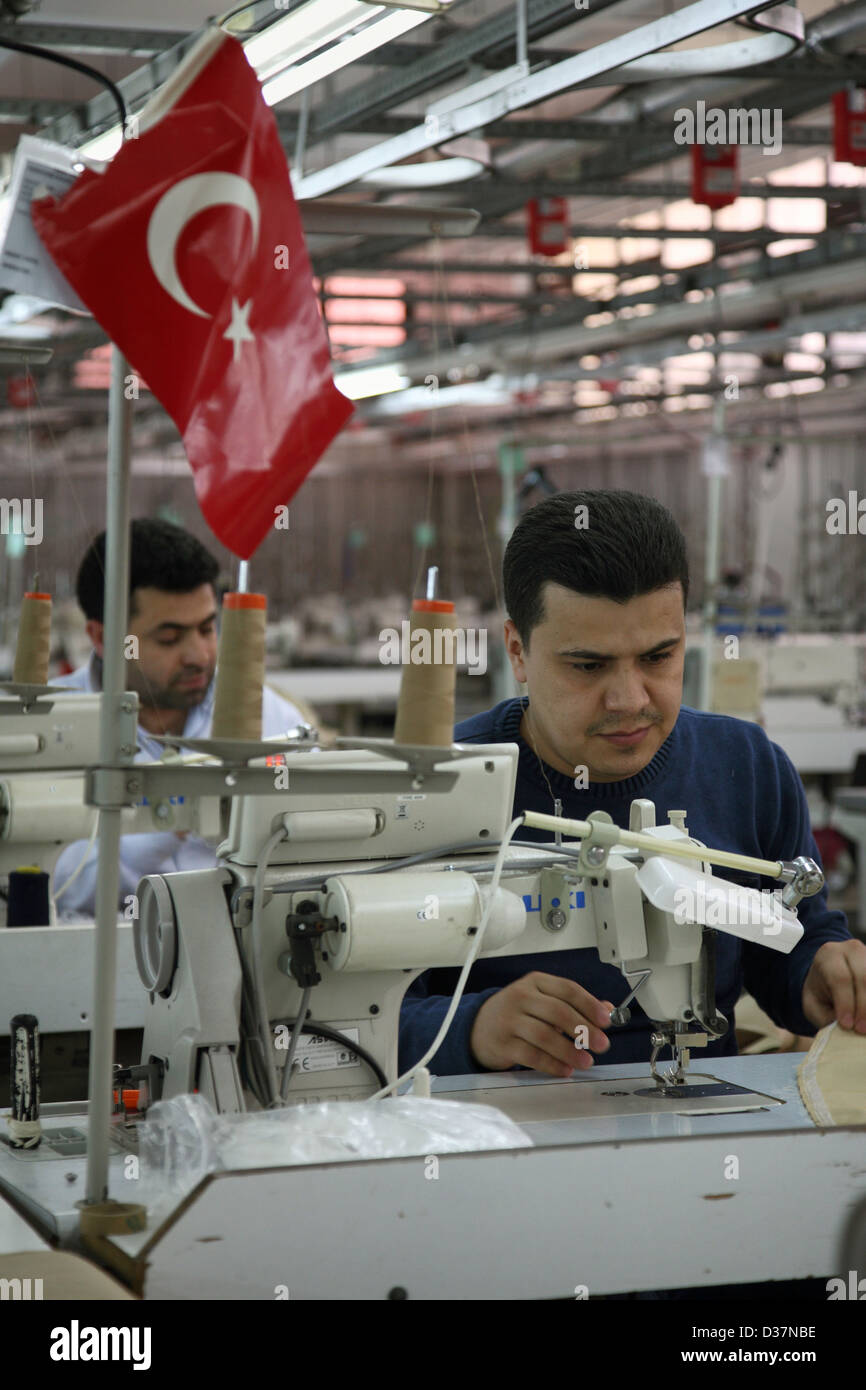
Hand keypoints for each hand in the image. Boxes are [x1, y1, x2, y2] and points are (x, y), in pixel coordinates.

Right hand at [470, 971, 612, 1076]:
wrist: (479, 1026)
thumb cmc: (518, 1012)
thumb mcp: (544, 1000)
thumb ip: (575, 1004)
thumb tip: (608, 1009)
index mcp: (536, 982)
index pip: (567, 989)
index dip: (590, 1005)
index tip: (606, 1020)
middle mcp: (521, 997)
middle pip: (558, 1011)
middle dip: (584, 1029)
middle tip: (601, 1044)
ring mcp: (509, 1019)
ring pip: (544, 1035)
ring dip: (569, 1051)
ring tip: (586, 1061)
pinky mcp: (502, 1043)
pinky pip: (531, 1055)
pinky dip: (551, 1064)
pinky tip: (565, 1069)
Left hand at [802, 939, 865, 1033]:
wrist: (829, 977)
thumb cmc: (820, 993)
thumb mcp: (813, 1005)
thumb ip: (825, 1016)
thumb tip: (844, 1030)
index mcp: (828, 955)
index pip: (840, 977)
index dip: (845, 1003)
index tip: (846, 1024)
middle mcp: (851, 949)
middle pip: (863, 976)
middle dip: (863, 1007)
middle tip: (860, 1030)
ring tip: (865, 1027)